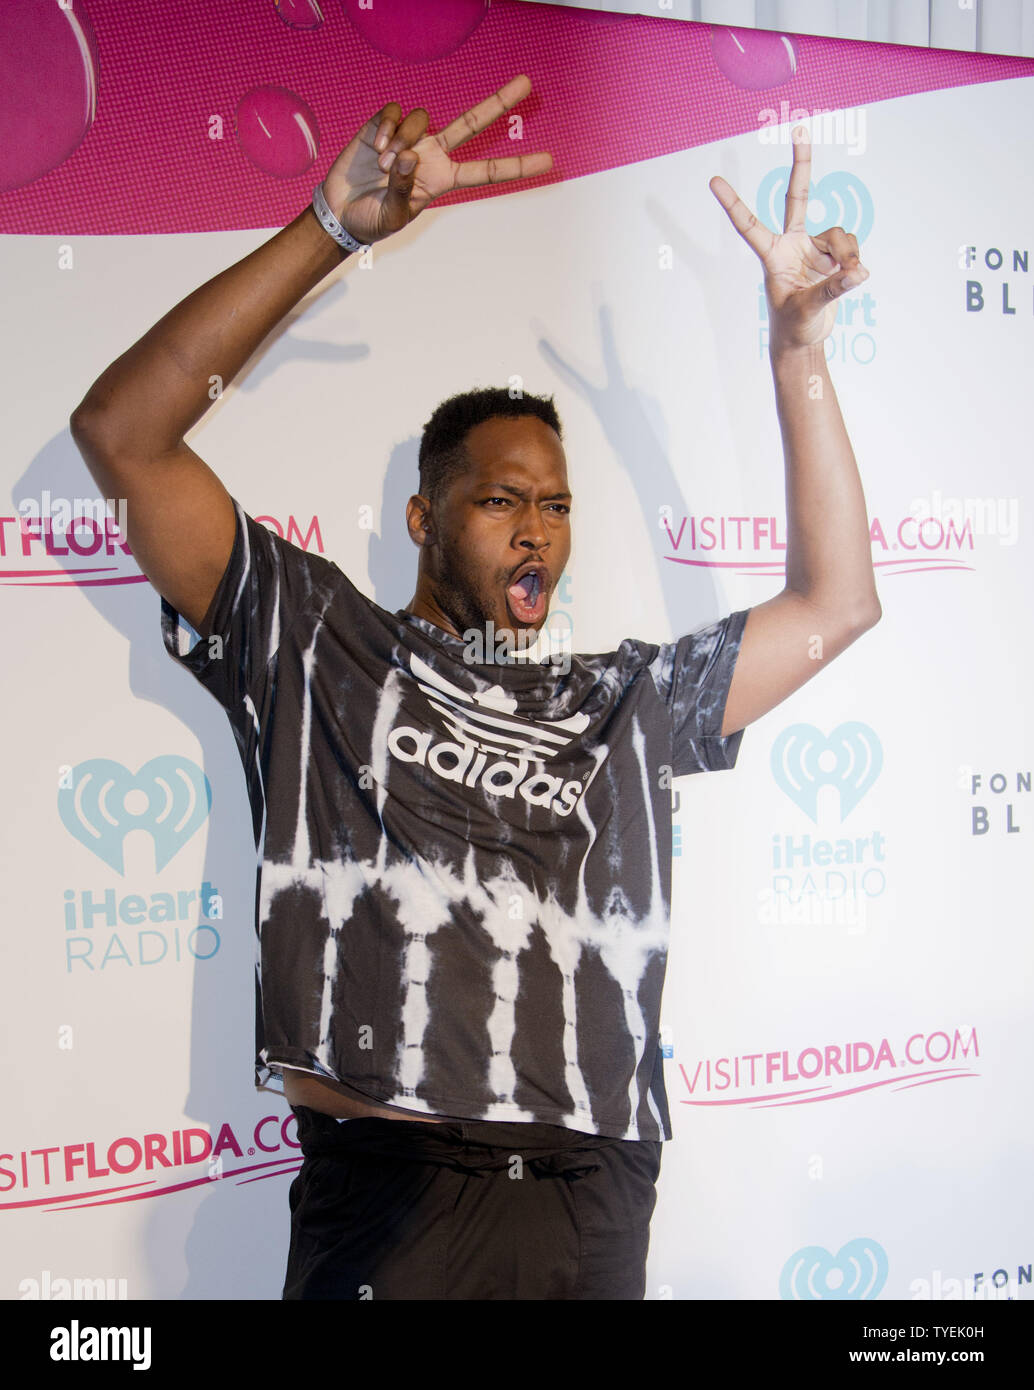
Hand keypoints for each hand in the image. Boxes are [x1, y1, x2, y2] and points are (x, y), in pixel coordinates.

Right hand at [322, 74, 551, 245]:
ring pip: (421, 118)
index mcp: (442, 180)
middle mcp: (432, 154)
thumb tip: (409, 157)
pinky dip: (385, 129)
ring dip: (400, 141)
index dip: (516, 166)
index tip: (548, 160)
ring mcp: (410, 137)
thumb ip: (404, 188)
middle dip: (499, 102)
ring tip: (382, 166)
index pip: (486, 171)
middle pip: (472, 123)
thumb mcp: (393, 216)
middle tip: (528, 84)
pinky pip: (395, 113)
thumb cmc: (371, 220)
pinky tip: (374, 149)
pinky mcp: (385, 125)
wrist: (339, 210)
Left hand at [709, 128, 868, 350]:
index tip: (713, 181)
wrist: (804, 341)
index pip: (749, 225)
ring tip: (849, 276)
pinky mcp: (832, 257)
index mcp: (773, 255)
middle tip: (800, 128)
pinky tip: (853, 276)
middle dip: (801, 164)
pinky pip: (850, 247)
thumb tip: (858, 272)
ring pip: (838, 233)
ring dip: (847, 253)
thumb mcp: (807, 310)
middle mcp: (792, 245)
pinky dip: (854, 261)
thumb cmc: (794, 327)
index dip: (732, 203)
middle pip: (798, 197)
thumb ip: (832, 290)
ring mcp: (813, 248)